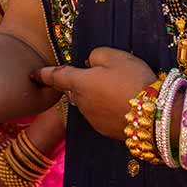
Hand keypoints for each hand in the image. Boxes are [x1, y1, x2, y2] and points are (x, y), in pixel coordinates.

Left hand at [31, 47, 154, 139]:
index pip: (55, 76)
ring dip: (95, 96)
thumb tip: (90, 63)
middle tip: (99, 76)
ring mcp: (92, 119)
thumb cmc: (134, 80)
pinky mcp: (105, 131)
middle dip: (79, 83)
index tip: (33, 74)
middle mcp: (81, 103)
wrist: (154, 115)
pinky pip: (100, 115)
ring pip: (87, 103)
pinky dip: (106, 108)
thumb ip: (96, 55)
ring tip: (119, 89)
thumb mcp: (116, 57)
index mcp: (80, 83)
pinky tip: (123, 104)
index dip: (43, 74)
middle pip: (73, 90)